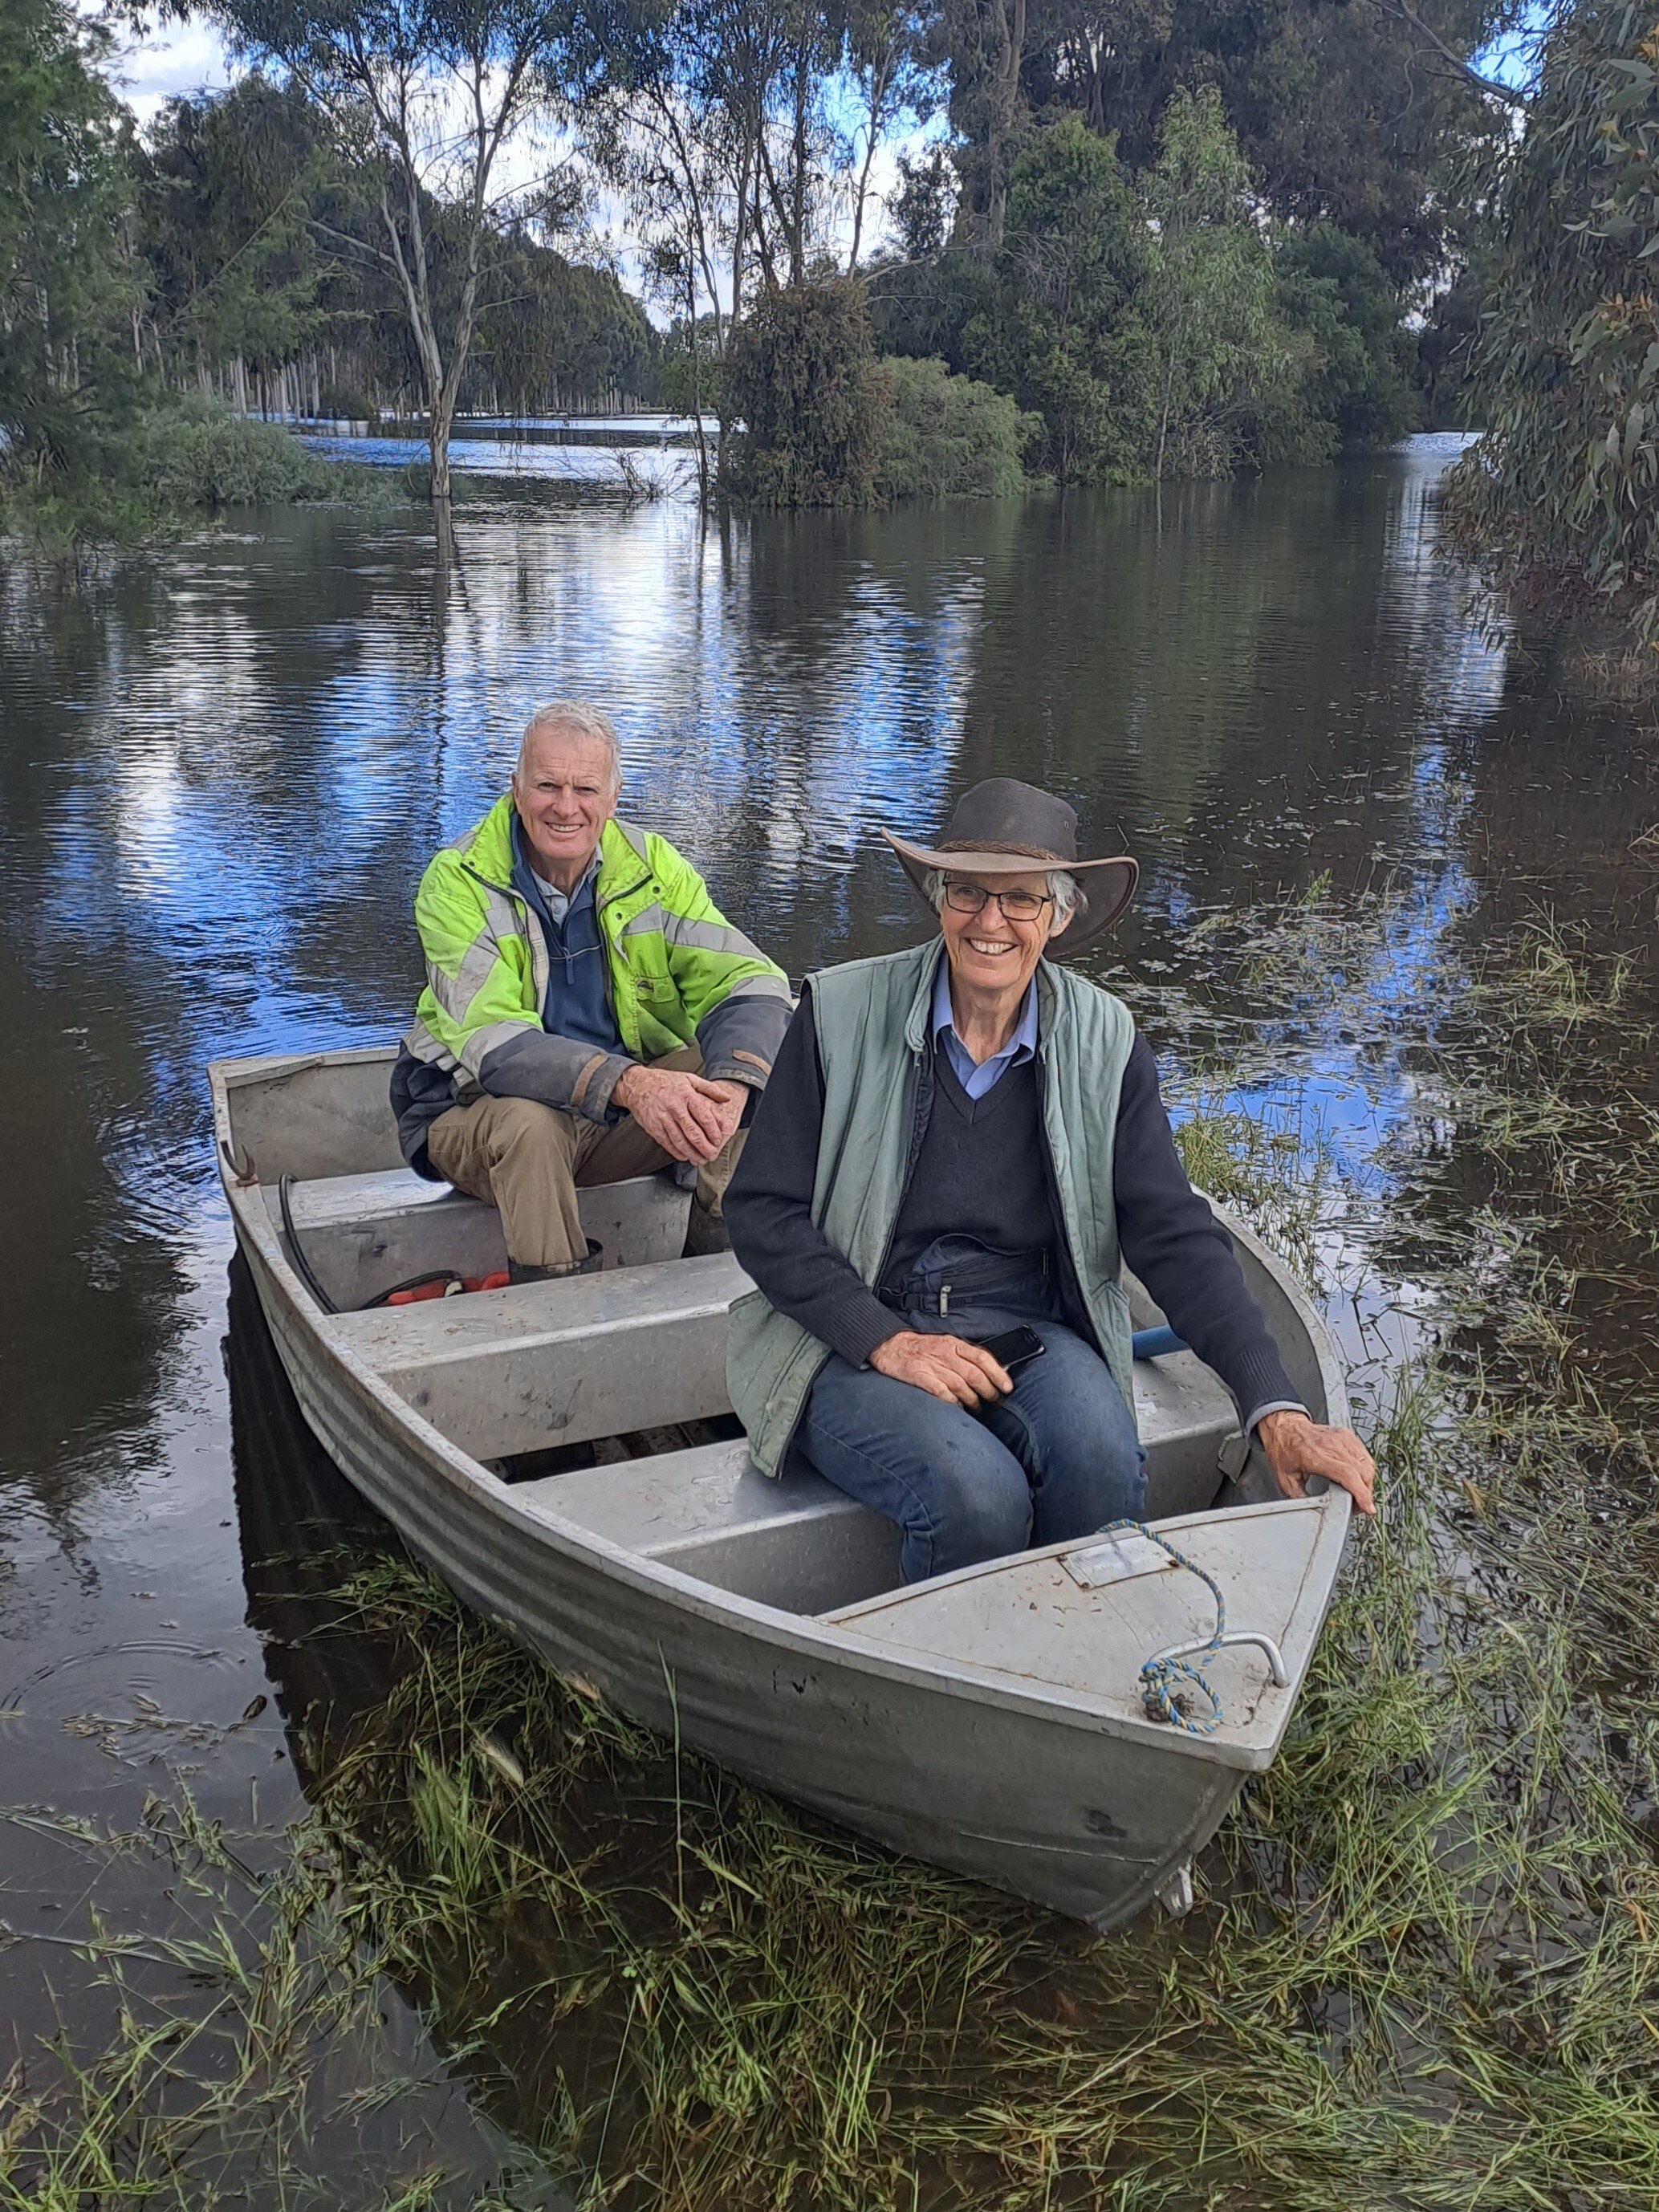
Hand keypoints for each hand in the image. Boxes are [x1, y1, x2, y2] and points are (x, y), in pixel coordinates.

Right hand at [613, 1065, 744, 1163]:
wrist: (637, 1084)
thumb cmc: (665, 1082)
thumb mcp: (689, 1079)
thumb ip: (710, 1089)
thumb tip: (727, 1098)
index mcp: (686, 1095)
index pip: (704, 1117)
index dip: (713, 1131)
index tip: (718, 1140)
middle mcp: (675, 1107)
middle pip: (693, 1132)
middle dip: (705, 1147)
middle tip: (712, 1155)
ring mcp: (663, 1118)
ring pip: (680, 1141)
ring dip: (692, 1153)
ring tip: (701, 1160)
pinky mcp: (653, 1127)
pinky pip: (667, 1143)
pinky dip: (677, 1152)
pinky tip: (685, 1156)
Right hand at [868, 1330, 1013, 1407]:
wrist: (889, 1345)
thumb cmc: (920, 1348)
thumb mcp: (944, 1344)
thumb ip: (963, 1357)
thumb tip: (988, 1372)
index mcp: (953, 1344)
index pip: (982, 1358)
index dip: (998, 1373)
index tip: (1007, 1387)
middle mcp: (945, 1354)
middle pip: (974, 1375)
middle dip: (989, 1391)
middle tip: (995, 1400)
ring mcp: (932, 1366)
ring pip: (961, 1386)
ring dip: (972, 1400)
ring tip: (977, 1407)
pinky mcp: (920, 1376)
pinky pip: (941, 1393)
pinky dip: (952, 1402)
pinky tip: (957, 1407)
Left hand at [1256, 1409, 1375, 1516]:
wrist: (1285, 1426)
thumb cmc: (1284, 1448)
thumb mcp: (1285, 1479)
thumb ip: (1300, 1498)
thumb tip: (1311, 1512)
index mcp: (1315, 1456)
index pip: (1347, 1475)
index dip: (1361, 1493)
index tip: (1368, 1508)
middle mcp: (1331, 1445)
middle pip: (1362, 1473)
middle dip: (1364, 1494)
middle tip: (1356, 1506)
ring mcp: (1341, 1438)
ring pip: (1367, 1465)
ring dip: (1366, 1483)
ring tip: (1356, 1494)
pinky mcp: (1347, 1435)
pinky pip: (1365, 1456)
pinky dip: (1365, 1471)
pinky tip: (1356, 1478)